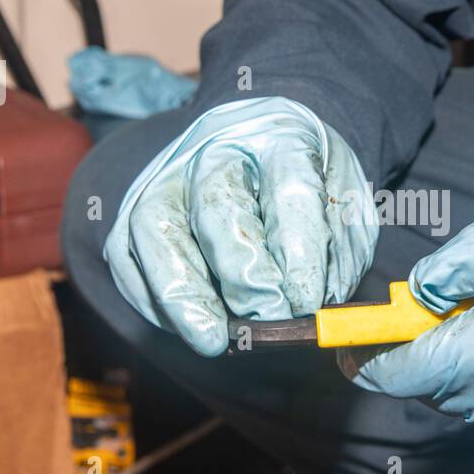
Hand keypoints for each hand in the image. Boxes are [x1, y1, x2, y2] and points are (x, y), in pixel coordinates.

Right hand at [105, 97, 377, 356]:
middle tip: (267, 319)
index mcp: (284, 135)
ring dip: (183, 292)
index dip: (298, 251)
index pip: (292, 188)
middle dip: (243, 273)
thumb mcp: (346, 207)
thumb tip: (314, 309)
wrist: (260, 152)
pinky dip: (153, 298)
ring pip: (156, 227)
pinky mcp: (135, 208)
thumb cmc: (309, 188)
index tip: (306, 302)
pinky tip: (185, 325)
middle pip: (218, 203)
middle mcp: (217, 146)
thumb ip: (336, 252)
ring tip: (211, 338)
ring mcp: (168, 175)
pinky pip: (128, 255)